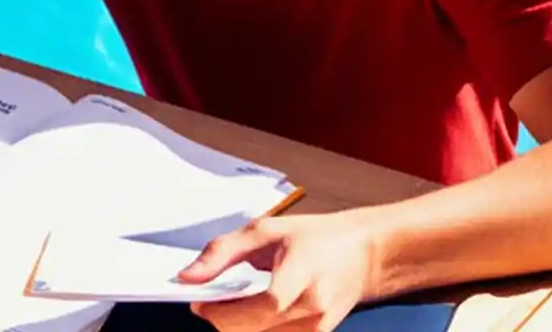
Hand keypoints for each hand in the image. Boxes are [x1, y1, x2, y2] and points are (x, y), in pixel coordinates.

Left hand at [178, 213, 380, 330]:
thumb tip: (187, 277)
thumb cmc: (316, 237)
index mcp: (304, 273)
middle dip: (222, 321)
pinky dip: (255, 330)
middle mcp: (315, 307)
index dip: (226, 311)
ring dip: (237, 328)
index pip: (265, 305)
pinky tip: (251, 313)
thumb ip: (223, 251)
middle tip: (209, 302)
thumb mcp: (267, 229)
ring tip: (232, 304)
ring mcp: (318, 328)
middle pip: (256, 330)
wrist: (363, 255)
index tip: (199, 302)